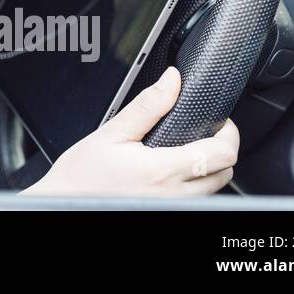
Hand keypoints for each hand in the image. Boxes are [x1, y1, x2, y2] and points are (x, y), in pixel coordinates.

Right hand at [21, 67, 239, 197]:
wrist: (65, 203)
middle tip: (202, 131)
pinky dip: (195, 183)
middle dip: (220, 148)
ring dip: (209, 168)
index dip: (228, 133)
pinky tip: (172, 170)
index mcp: (163, 170)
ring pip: (214, 188)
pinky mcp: (167, 212)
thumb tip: (172, 80)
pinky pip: (196, 199)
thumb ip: (147, 106)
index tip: (217, 120)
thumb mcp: (112, 132)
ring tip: (184, 150)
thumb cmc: (82, 175)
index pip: (223, 155)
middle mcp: (175, 195)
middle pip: (226, 173)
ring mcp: (173, 207)